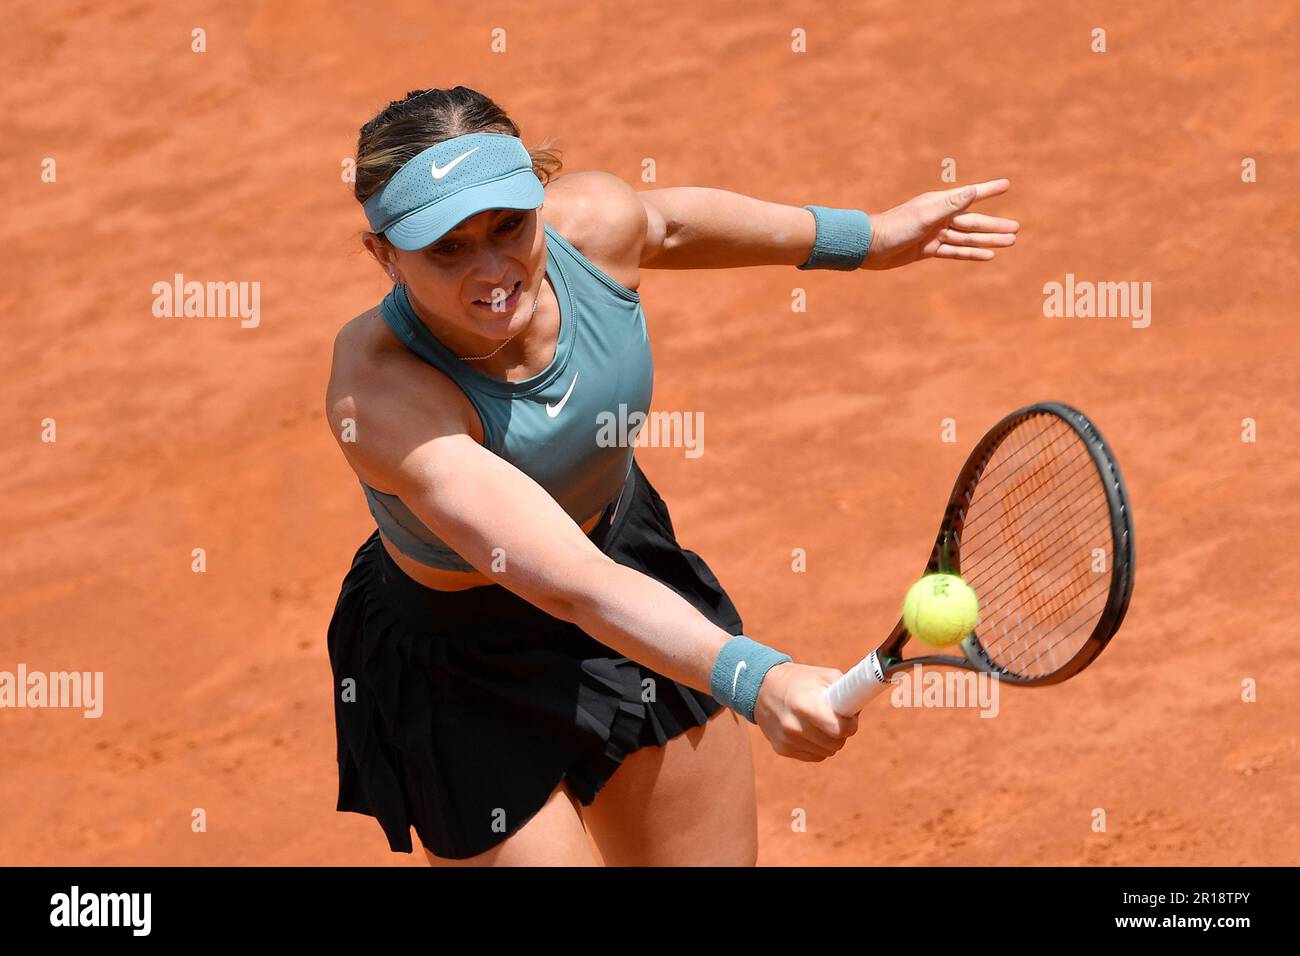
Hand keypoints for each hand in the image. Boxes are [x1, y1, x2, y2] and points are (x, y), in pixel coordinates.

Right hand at [753, 662, 859, 760]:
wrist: (761, 688)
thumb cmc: (799, 680)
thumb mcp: (822, 675)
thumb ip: (846, 690)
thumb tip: (861, 708)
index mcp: (804, 705)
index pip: (839, 729)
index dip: (849, 725)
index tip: (849, 718)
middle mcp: (793, 726)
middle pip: (835, 743)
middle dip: (842, 733)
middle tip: (837, 720)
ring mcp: (786, 740)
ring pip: (826, 753)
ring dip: (830, 741)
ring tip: (821, 723)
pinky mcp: (782, 749)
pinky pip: (814, 756)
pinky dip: (817, 747)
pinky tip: (810, 731)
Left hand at [862, 179, 1018, 269]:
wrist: (869, 247)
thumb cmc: (894, 228)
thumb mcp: (924, 217)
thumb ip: (949, 206)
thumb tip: (972, 191)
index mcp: (938, 204)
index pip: (970, 196)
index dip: (989, 191)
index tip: (1007, 185)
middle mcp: (939, 217)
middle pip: (973, 222)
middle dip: (994, 225)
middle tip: (1017, 229)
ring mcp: (934, 234)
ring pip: (967, 238)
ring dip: (988, 241)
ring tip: (1010, 242)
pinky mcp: (928, 249)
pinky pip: (954, 251)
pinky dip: (971, 253)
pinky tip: (987, 255)